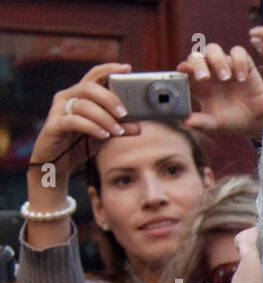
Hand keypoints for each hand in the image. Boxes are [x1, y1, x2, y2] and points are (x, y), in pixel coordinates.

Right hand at [29, 62, 138, 185]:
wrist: (57, 163)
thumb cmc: (81, 144)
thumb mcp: (105, 134)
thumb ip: (120, 128)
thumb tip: (139, 126)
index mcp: (80, 95)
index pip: (94, 75)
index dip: (109, 69)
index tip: (126, 68)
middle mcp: (67, 97)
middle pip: (89, 88)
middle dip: (110, 99)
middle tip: (124, 113)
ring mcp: (58, 110)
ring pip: (83, 105)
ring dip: (105, 118)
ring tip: (118, 132)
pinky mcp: (53, 124)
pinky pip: (74, 121)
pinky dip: (92, 127)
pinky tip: (104, 135)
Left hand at [178, 43, 262, 139]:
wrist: (256, 122)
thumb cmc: (231, 121)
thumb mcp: (215, 123)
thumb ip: (201, 122)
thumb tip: (184, 122)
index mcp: (198, 84)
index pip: (186, 68)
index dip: (184, 66)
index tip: (183, 70)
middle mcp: (210, 71)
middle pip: (197, 56)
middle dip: (198, 64)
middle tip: (204, 78)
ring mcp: (225, 66)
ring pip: (214, 49)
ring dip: (217, 61)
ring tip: (226, 78)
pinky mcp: (243, 64)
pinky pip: (238, 52)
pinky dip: (239, 61)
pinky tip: (242, 78)